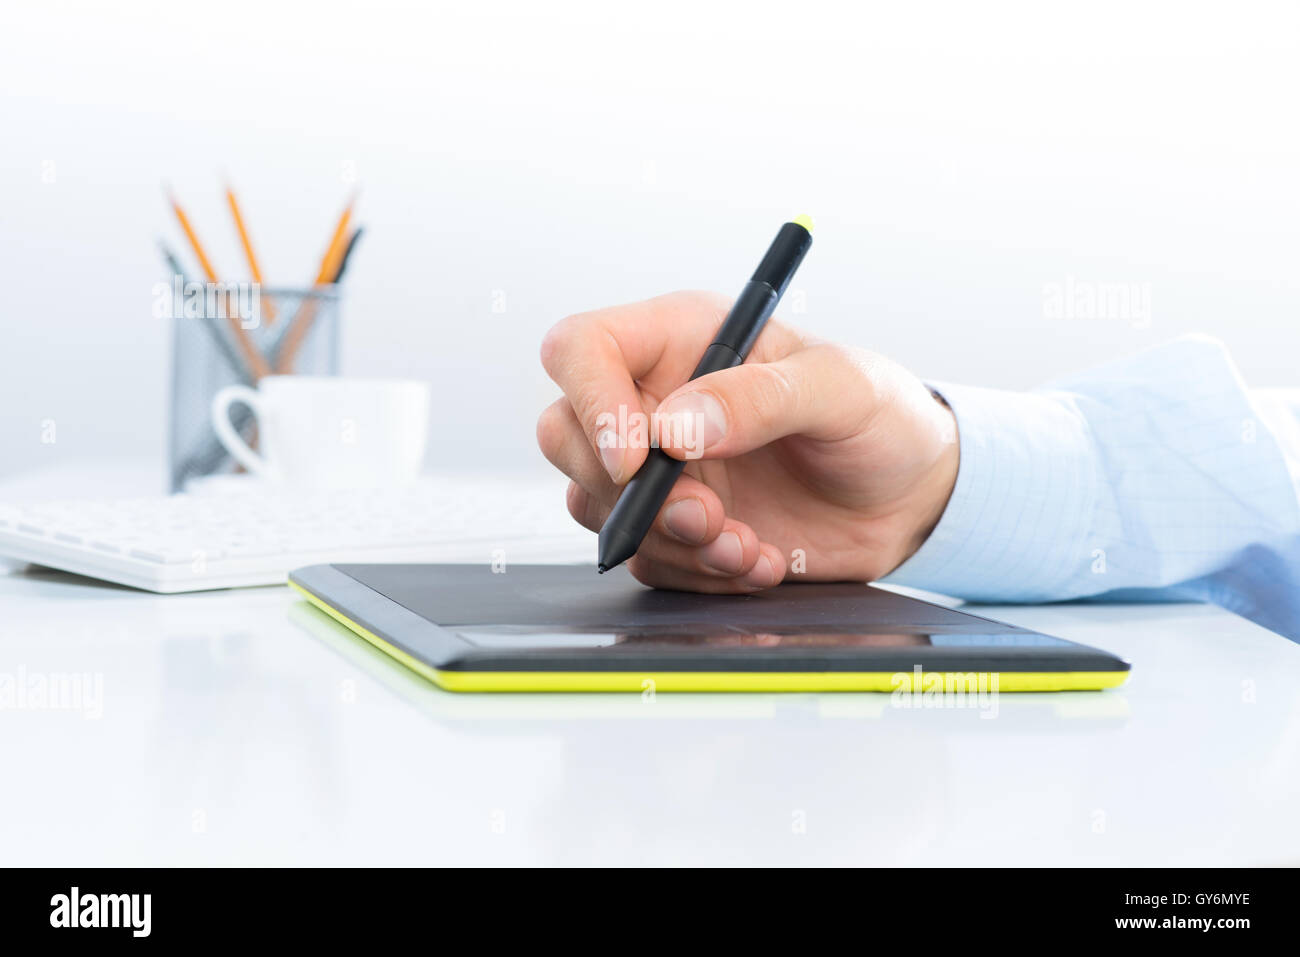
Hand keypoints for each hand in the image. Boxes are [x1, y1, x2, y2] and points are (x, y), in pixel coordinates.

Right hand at [537, 291, 958, 592]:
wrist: (911, 500)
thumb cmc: (881, 419)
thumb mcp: (842, 389)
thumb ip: (761, 398)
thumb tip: (676, 428)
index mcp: (683, 340)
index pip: (581, 350)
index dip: (591, 404)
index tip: (640, 460)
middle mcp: (657, 401)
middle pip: (566, 436)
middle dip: (628, 493)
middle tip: (706, 515)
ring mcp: (661, 469)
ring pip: (598, 507)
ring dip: (672, 540)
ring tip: (749, 544)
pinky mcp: (675, 526)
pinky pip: (646, 558)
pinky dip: (698, 571)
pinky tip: (759, 559)